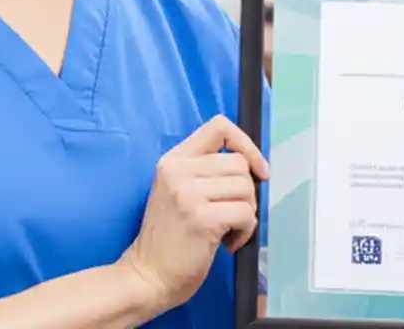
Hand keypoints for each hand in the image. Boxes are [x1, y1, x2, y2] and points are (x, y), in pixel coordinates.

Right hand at [119, 116, 270, 312]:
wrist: (146, 276)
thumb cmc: (168, 239)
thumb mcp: (176, 191)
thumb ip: (203, 172)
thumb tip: (250, 165)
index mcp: (173, 160)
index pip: (219, 126)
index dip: (246, 144)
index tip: (257, 169)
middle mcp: (178, 171)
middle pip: (239, 163)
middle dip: (246, 192)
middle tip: (232, 213)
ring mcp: (188, 194)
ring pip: (246, 188)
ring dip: (246, 213)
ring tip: (227, 229)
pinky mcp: (202, 218)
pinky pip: (246, 214)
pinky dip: (246, 232)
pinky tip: (227, 243)